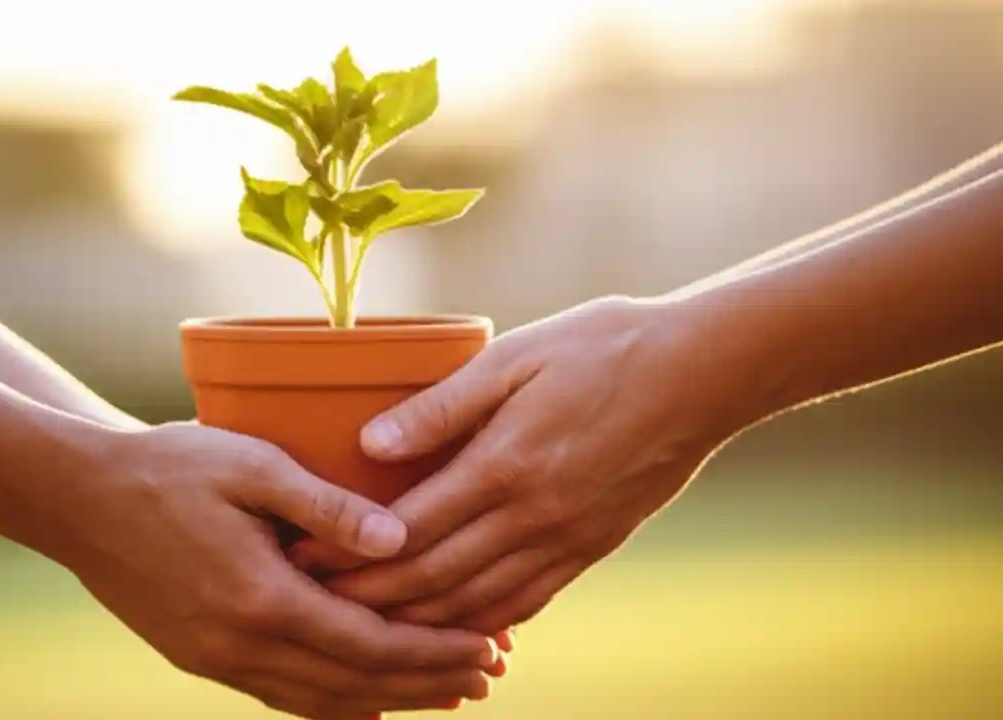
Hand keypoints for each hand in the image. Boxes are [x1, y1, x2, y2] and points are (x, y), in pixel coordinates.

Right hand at [55, 422, 499, 718]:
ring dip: (389, 698)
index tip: (490, 650)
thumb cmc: (169, 467)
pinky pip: (283, 695)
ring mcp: (218, 659)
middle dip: (428, 684)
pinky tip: (366, 699)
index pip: (371, 645)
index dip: (435, 654)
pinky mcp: (202, 656)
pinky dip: (336, 702)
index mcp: (262, 597)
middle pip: (356, 685)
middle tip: (487, 679)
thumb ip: (328, 506)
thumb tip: (401, 540)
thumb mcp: (252, 465)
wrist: (77, 498)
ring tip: (444, 693)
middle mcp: (242, 645)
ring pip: (321, 701)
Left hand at [311, 296, 742, 633]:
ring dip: (417, 623)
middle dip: (369, 599)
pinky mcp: (592, 548)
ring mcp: (565, 540)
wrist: (701, 374)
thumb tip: (370, 444)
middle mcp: (532, 517)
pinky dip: (481, 622)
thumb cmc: (602, 349)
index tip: (303, 560)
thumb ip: (441, 407)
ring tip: (367, 627)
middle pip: (433, 580)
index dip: (349, 554)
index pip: (407, 530)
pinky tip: (451, 626)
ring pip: (476, 603)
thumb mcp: (514, 357)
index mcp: (503, 466)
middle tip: (316, 605)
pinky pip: (526, 602)